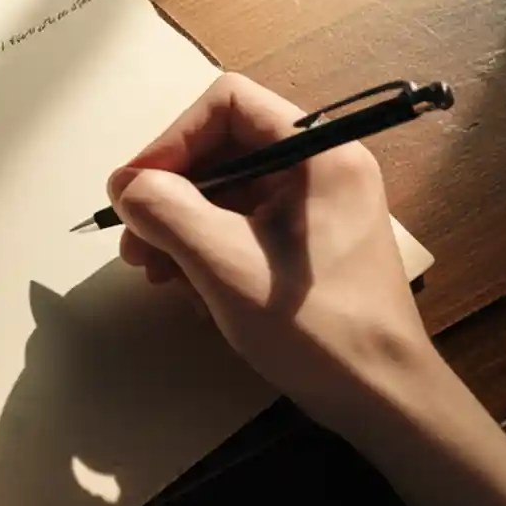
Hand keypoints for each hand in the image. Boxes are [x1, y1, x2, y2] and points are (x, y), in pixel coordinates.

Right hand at [107, 72, 432, 427]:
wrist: (383, 400)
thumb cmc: (317, 327)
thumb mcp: (225, 264)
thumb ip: (167, 212)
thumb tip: (123, 185)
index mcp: (318, 153)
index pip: (228, 105)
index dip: (172, 140)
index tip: (136, 191)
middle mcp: (320, 168)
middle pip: (221, 150)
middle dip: (169, 194)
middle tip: (134, 244)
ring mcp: (314, 209)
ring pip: (226, 192)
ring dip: (179, 227)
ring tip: (156, 274)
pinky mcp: (306, 246)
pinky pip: (241, 226)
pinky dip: (206, 250)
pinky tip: (191, 292)